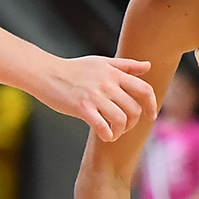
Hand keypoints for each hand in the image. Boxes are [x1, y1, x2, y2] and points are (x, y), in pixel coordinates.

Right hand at [38, 56, 156, 141]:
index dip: (152, 105)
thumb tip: (148, 66)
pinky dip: (108, 135)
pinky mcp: (82, 107)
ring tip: (113, 132)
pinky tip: (105, 136)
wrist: (46, 73)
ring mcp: (95, 96)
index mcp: (115, 73)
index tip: (151, 116)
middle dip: (132, 123)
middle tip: (123, 127)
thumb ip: (126, 65)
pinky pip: (103, 127)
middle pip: (134, 109)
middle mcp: (108, 84)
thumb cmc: (74, 69)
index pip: (144, 90)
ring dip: (120, 131)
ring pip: (121, 120)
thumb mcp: (102, 62)